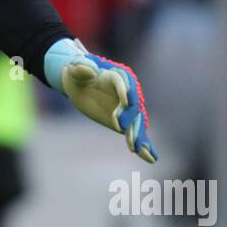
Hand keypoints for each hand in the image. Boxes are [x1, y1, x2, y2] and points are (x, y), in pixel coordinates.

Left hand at [45, 38, 156, 162]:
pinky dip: (145, 146)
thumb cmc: (78, 72)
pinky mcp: (125, 122)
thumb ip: (81, 67)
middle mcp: (127, 92)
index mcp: (117, 76)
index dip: (125, 92)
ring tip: (135, 148)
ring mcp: (128, 109)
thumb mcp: (75, 68)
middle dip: (129, 117)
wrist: (80, 84)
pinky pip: (137, 133)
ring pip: (136, 122)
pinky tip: (152, 159)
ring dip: (137, 135)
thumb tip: (90, 69)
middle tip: (121, 128)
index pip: (123, 83)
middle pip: (132, 105)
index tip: (126, 102)